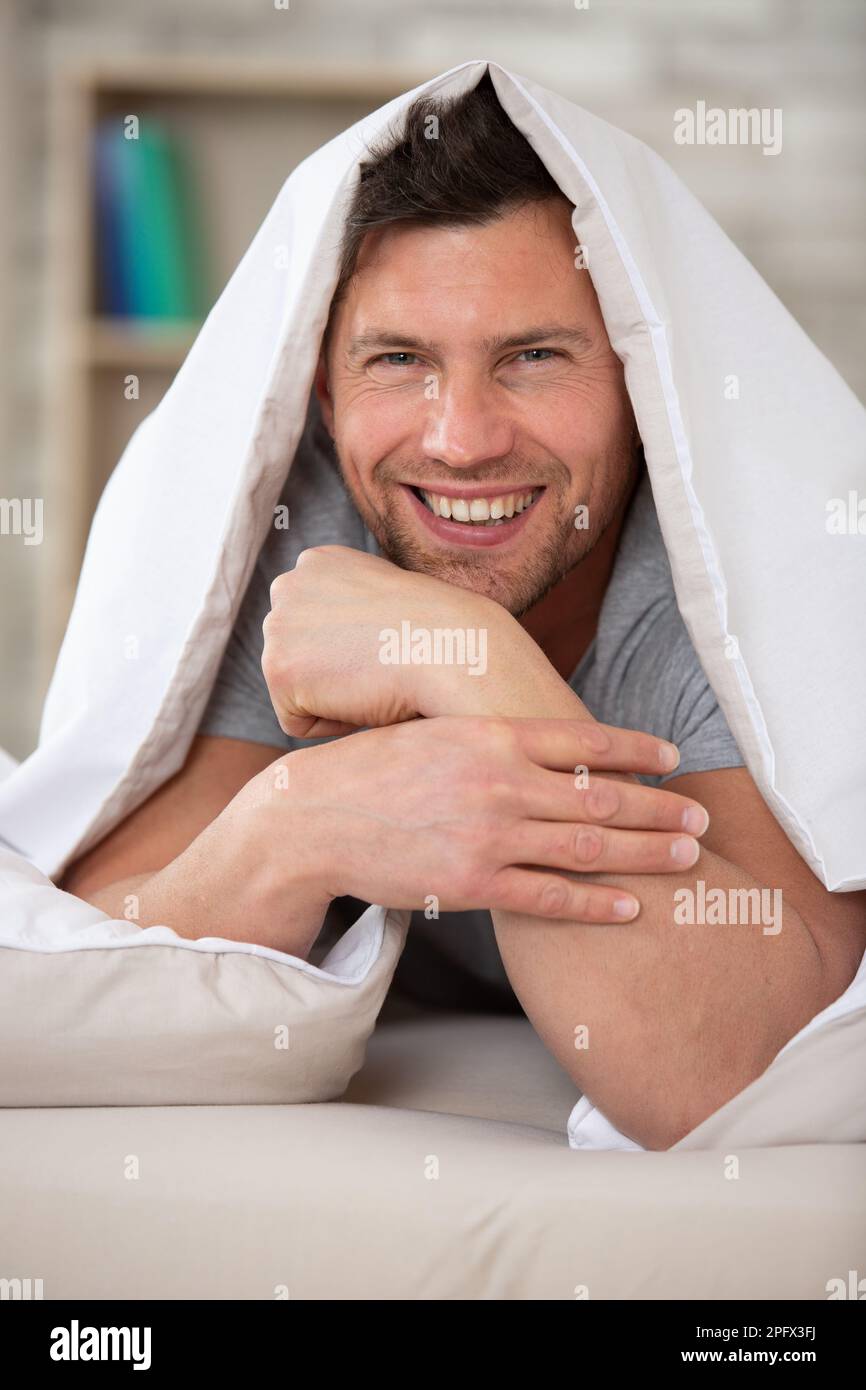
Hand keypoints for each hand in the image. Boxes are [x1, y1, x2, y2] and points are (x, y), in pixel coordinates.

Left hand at [261, 544, 561, 736]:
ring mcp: (277, 625)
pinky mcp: (277, 669)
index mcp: (315, 562)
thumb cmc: (436, 634)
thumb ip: (349, 609)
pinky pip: (297, 721)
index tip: (386, 642)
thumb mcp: (386, 599)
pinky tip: (362, 697)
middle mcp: (287, 585)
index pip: (314, 629)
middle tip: (381, 663)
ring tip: (373, 677)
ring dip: (335, 697)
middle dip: (337, 673)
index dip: (354, 649)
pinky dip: (330, 723)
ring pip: (297, 690)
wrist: (449, 648)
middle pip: (299, 659)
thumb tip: (333, 643)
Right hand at [261, 715, 708, 923]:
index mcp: (490, 734)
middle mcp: (498, 781)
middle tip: (699, 816)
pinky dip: (596, 903)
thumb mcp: (434, 732)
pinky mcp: (472, 884)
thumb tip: (540, 738)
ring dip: (645, 852)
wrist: (314, 817)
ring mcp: (488, 834)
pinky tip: (631, 905)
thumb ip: (490, 737)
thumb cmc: (372, 771)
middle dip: (659, 806)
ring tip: (685, 856)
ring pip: (587, 845)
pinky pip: (549, 897)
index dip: (636, 749)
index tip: (672, 758)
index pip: (583, 739)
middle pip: (601, 794)